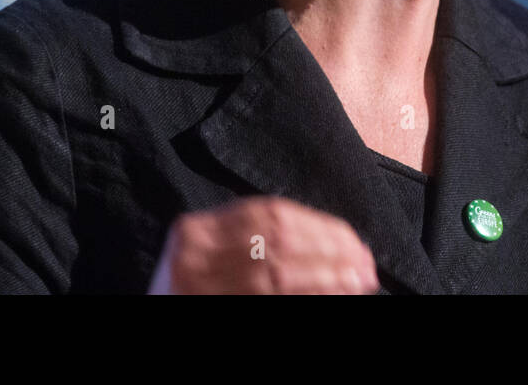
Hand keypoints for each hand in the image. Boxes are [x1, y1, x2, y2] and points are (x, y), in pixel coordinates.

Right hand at [146, 196, 380, 293]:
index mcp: (194, 231)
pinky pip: (274, 300)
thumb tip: (330, 243)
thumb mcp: (210, 253)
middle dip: (329, 250)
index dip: (317, 226)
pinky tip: (336, 295)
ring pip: (279, 274)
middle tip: (366, 260)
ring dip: (328, 277)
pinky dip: (311, 295)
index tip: (351, 238)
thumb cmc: (190, 288)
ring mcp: (203, 286)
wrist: (162, 312)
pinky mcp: (216, 308)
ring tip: (360, 280)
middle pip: (277, 243)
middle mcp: (195, 256)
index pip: (268, 216)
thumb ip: (252, 239)